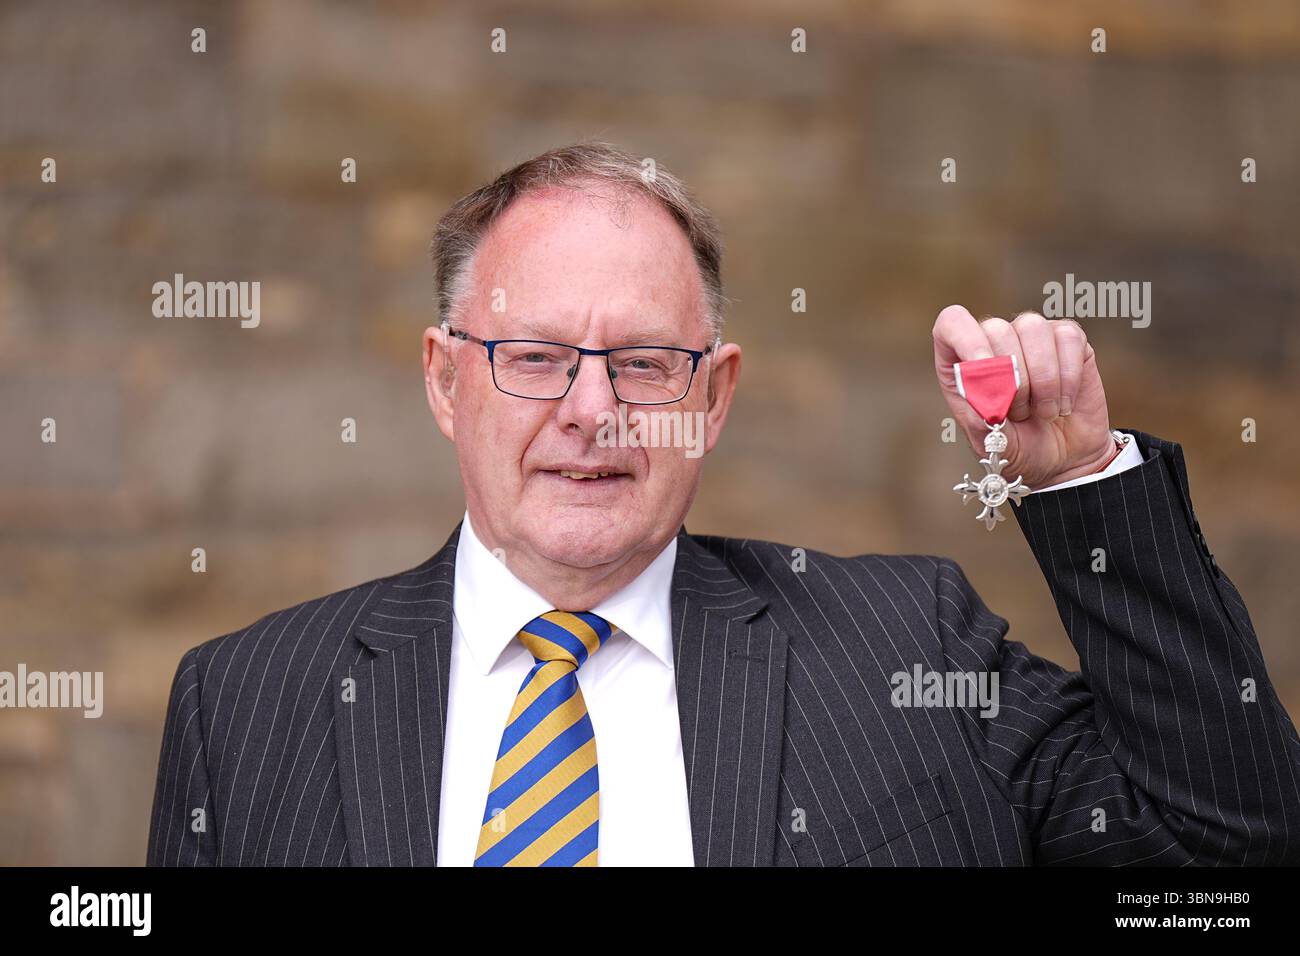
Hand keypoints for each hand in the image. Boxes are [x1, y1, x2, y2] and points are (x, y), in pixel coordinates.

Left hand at [932, 306, 1115, 488]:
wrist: (1062, 460)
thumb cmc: (1018, 448)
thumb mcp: (990, 445)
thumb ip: (981, 419)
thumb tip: (987, 391)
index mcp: (961, 363)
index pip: (951, 324)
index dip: (966, 339)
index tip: (981, 366)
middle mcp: (994, 341)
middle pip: (996, 328)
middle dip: (1011, 378)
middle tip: (1020, 413)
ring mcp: (1032, 336)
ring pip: (1033, 328)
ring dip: (1042, 379)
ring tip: (1044, 412)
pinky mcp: (1068, 339)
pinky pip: (1068, 337)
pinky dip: (1068, 376)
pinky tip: (1064, 402)